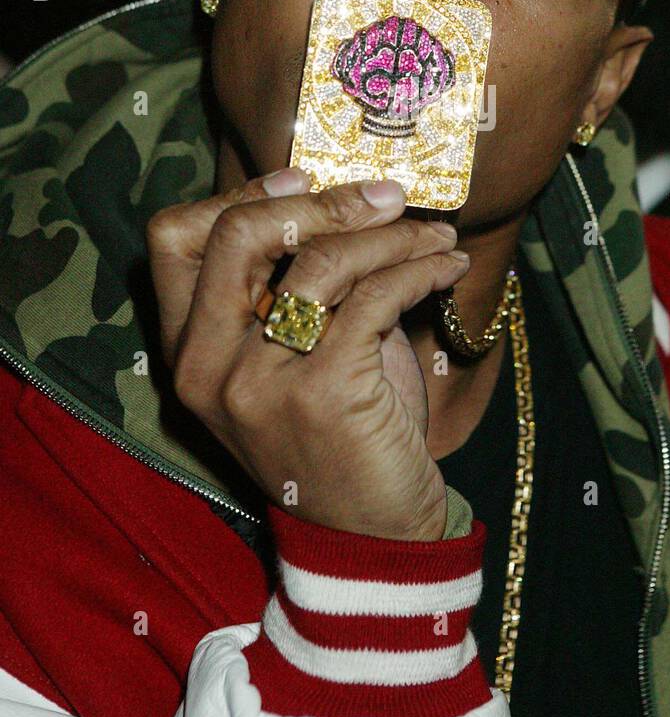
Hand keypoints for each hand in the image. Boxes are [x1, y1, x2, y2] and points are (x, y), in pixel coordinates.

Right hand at [145, 170, 468, 540]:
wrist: (373, 533)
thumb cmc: (340, 432)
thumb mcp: (296, 356)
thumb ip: (297, 285)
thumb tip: (351, 196)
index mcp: (187, 350)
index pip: (175, 239)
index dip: (241, 195)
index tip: (307, 183)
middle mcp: (206, 365)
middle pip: (239, 233)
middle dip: (321, 201)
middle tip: (386, 199)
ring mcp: (258, 381)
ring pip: (321, 261)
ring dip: (392, 234)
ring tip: (435, 235)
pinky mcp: (322, 393)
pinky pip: (375, 296)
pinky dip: (420, 268)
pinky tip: (447, 268)